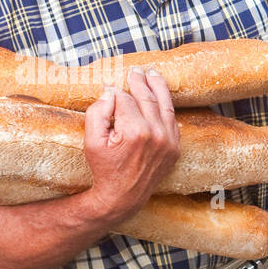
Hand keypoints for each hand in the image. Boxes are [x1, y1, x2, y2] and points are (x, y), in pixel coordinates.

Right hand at [83, 67, 180, 218]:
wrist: (122, 197)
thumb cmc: (104, 169)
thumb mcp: (91, 141)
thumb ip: (97, 112)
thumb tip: (110, 92)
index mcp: (135, 131)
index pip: (125, 100)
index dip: (115, 92)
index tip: (109, 88)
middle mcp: (156, 134)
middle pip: (147, 98)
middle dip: (139, 82)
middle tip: (134, 71)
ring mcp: (169, 142)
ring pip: (165, 105)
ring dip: (158, 87)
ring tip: (152, 74)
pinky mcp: (175, 149)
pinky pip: (173, 121)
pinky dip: (166, 107)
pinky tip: (161, 97)